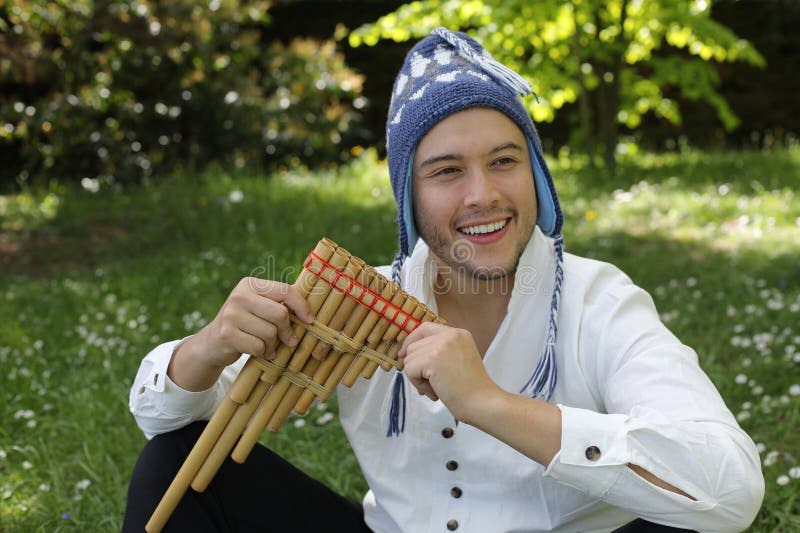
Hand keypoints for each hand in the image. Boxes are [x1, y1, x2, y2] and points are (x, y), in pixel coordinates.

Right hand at [198, 277, 313, 365]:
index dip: (301, 306)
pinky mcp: (227, 334)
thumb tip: (310, 311)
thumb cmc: (245, 324)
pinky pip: (258, 346)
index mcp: (250, 284)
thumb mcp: (259, 307)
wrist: (212, 342)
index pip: (285, 290)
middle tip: (289, 339)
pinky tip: (260, 352)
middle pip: (280, 313)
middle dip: (287, 330)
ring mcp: (231, 314)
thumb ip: (279, 303)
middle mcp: (239, 296)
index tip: (310, 320)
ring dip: (273, 344)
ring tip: (268, 346)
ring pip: (270, 332)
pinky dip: (263, 352)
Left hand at [398, 322, 501, 422]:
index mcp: (459, 334)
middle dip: (417, 368)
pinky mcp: (432, 358)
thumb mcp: (457, 360)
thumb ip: (438, 352)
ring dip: (418, 378)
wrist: (483, 403)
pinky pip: (409, 370)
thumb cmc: (471, 390)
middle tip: (433, 384)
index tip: (404, 355)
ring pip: (409, 359)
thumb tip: (406, 355)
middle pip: (414, 346)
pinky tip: (436, 392)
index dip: (412, 340)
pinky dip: (418, 385)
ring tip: (438, 388)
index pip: (425, 328)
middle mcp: (450, 335)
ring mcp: (441, 345)